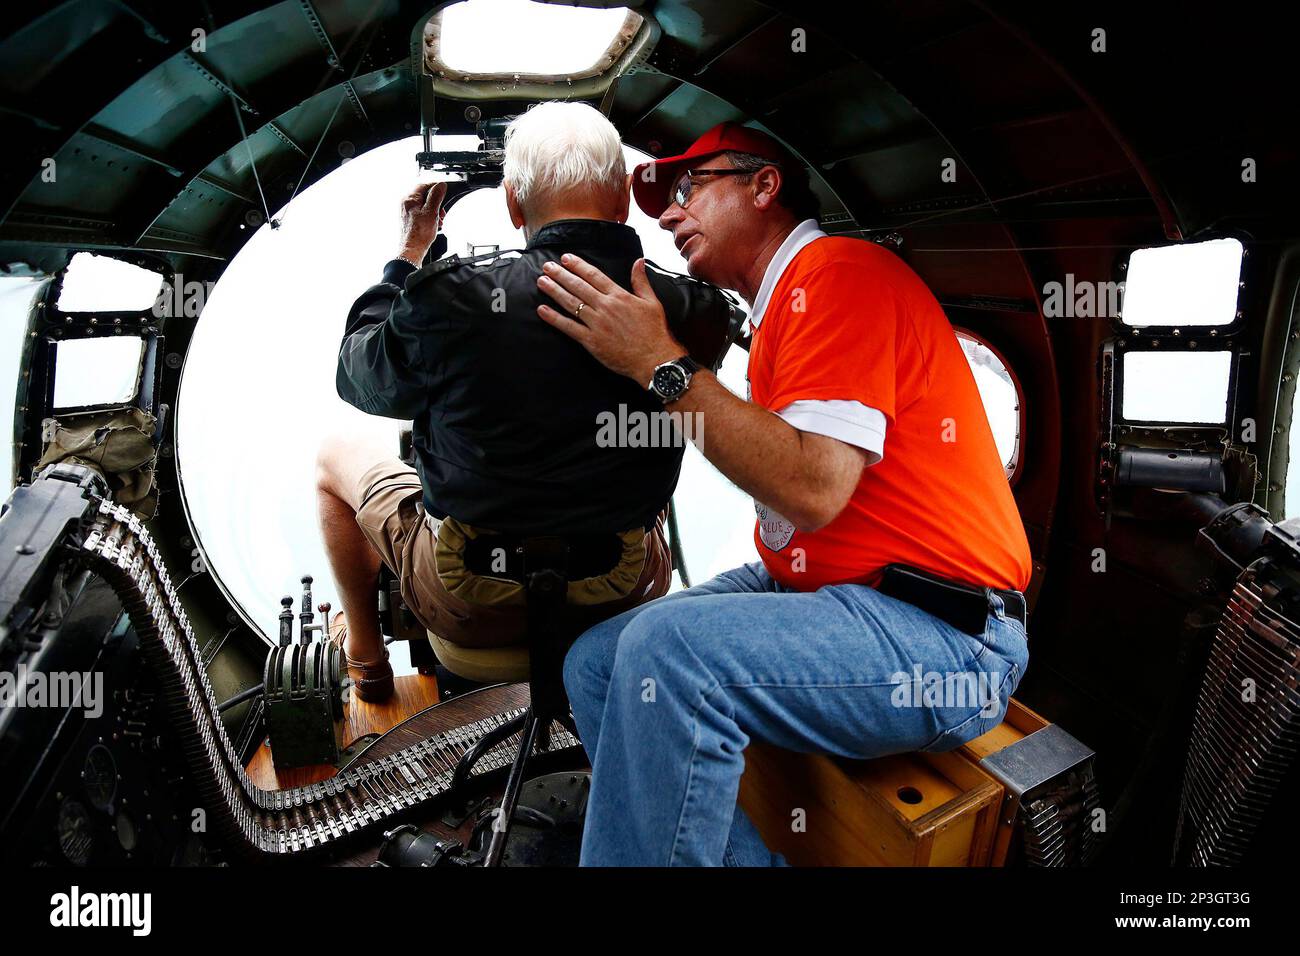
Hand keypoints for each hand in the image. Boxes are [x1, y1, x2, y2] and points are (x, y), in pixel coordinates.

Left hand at [397, 181, 446, 262]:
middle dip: (436, 203)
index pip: (424, 185)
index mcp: (409, 199)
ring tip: (438, 220)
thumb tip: (441, 185)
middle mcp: (406, 203)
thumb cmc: (419, 234)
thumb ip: (436, 196)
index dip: (436, 188)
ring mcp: (407, 211)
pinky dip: (429, 216)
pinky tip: (434, 224)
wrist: (413, 249)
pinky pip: (421, 212)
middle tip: (441, 212)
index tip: (444, 192)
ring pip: (424, 204)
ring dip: (434, 210)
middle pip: (424, 195)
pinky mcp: (409, 219)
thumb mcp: (431, 212)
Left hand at [537, 255, 684, 383]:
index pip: (594, 276)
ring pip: (571, 303)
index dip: (578, 266)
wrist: (654, 359)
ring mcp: (597, 324)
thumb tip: (638, 262)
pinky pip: (569, 327)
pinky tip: (542, 310)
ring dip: (554, 291)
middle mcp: (606, 307)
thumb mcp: (652, 302)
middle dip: (560, 274)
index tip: (566, 258)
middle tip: (547, 266)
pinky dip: (554, 318)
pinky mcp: (592, 341)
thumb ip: (641, 281)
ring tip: (542, 282)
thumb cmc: (655, 332)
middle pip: (578, 286)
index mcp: (619, 296)